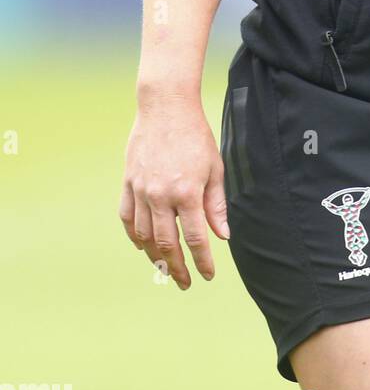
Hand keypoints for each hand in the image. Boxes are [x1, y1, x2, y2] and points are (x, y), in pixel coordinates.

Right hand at [119, 93, 228, 288]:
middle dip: (177, 268)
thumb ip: (216, 204)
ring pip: (144, 236)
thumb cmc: (195, 136)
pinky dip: (133, 236)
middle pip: (167, 245)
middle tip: (185, 283)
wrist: (165, 107)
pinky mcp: (127, 183)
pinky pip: (126, 218)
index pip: (195, 239)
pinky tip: (142, 246)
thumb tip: (223, 236)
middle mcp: (160, 196)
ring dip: (155, 257)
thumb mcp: (215, 167)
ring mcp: (140, 190)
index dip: (201, 261)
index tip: (207, 276)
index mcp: (187, 192)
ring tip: (165, 269)